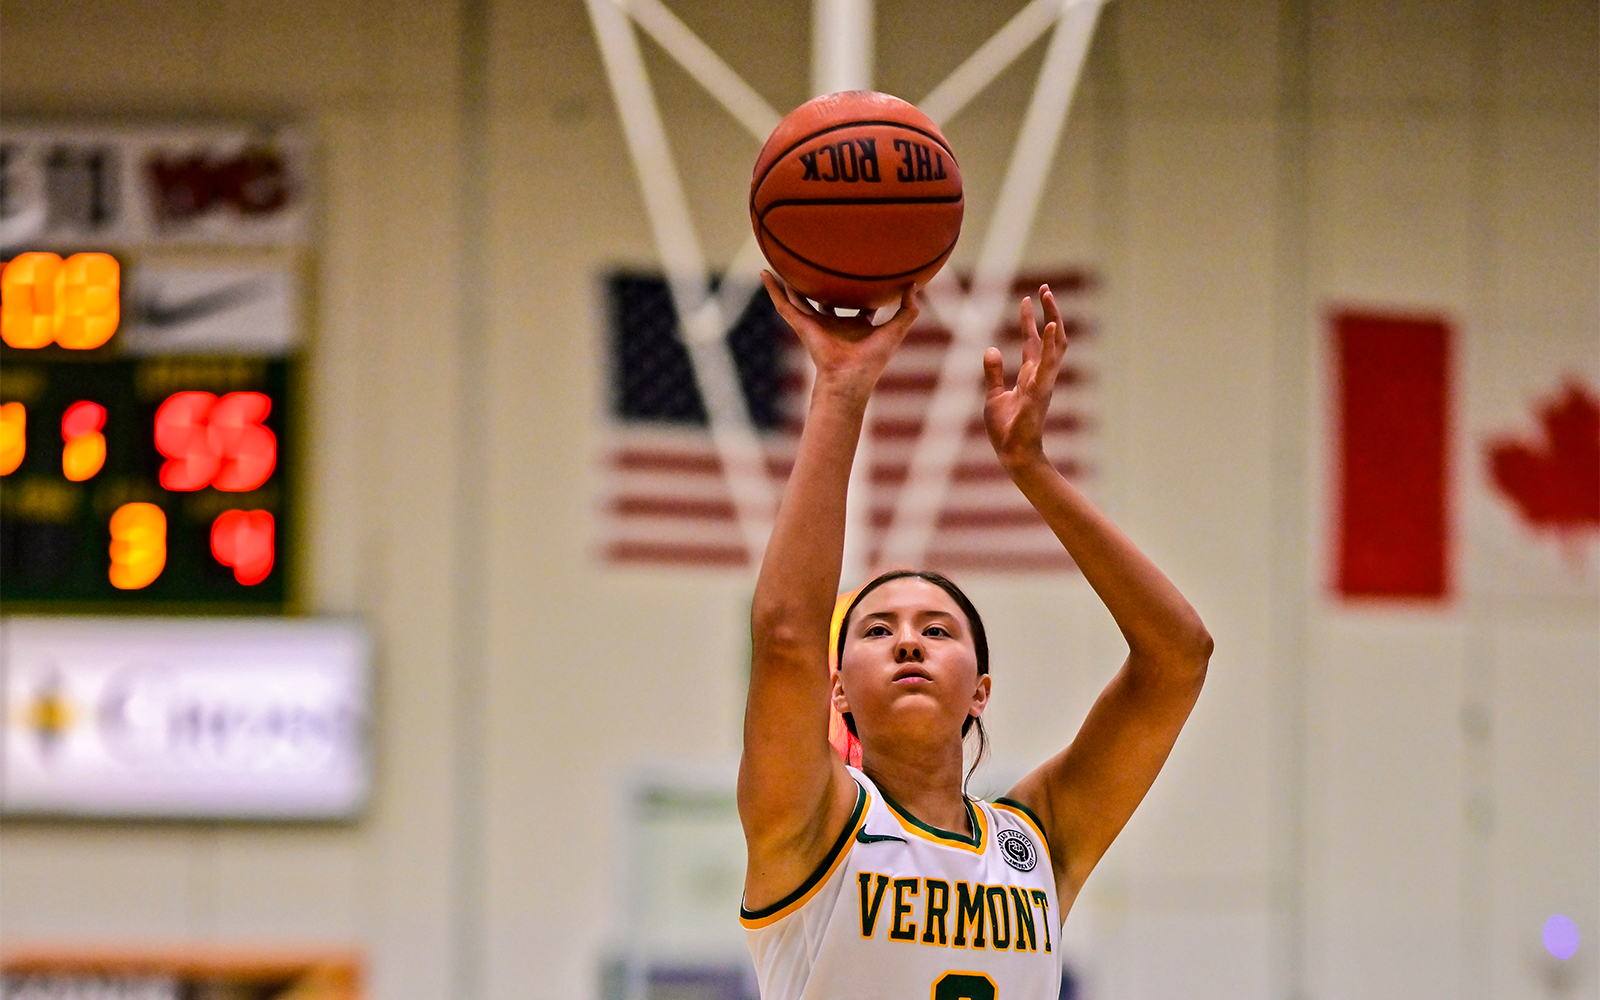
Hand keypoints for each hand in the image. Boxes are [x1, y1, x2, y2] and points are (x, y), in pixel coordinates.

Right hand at [761, 271, 918, 398]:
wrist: (851, 374)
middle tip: (817, 263)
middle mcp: (832, 321)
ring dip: (788, 282)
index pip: (854, 303)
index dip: (856, 289)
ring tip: (780, 263)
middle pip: (823, 297)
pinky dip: (772, 289)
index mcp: (853, 324)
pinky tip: (764, 273)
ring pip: (798, 297)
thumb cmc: (873, 358)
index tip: (857, 273)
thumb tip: (914, 285)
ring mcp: (814, 322)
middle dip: (820, 282)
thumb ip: (908, 309)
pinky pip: (783, 303)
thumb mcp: (896, 328)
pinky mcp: (800, 324)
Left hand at [983, 284, 1067, 472]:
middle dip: (1049, 312)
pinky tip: (1049, 326)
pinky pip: (1048, 364)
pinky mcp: (1040, 391)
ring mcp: (1044, 382)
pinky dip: (1050, 345)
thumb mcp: (994, 395)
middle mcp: (1041, 375)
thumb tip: (991, 349)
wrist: (1012, 453)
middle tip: (1045, 288)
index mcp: (1030, 376)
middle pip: (1050, 337)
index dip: (1031, 319)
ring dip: (1052, 320)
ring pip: (1054, 345)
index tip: (1027, 298)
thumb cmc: (1006, 429)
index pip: (1032, 341)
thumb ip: (993, 373)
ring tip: (1048, 298)